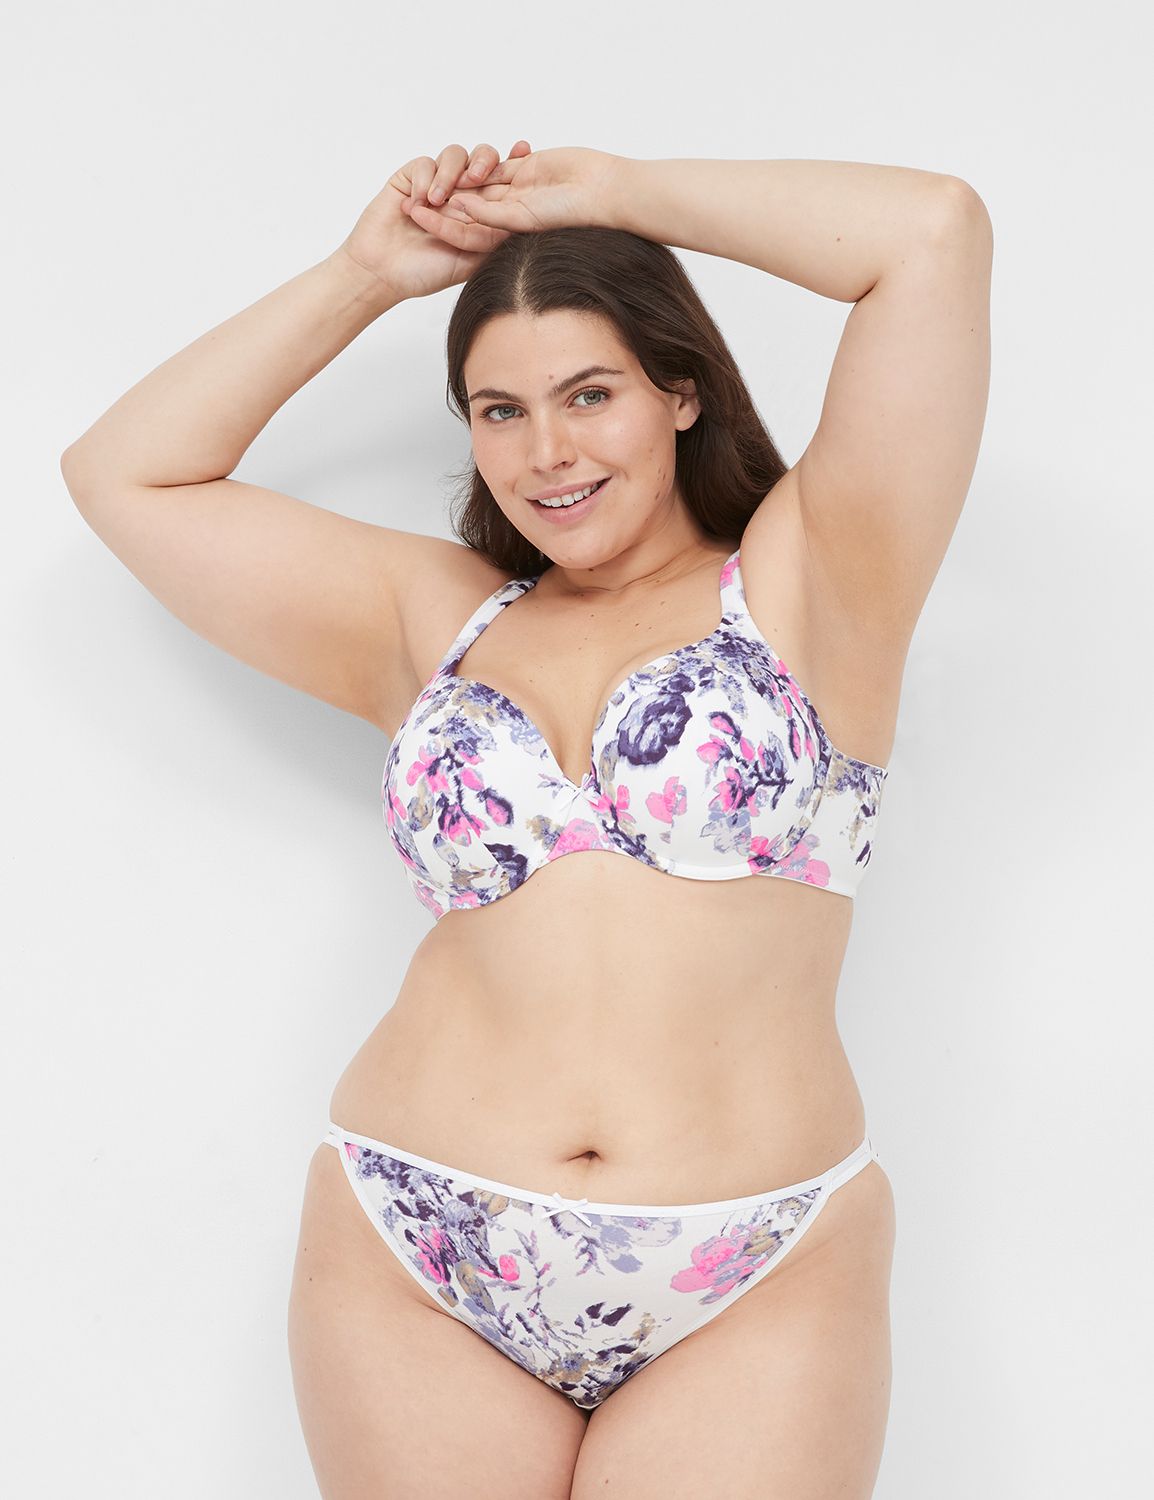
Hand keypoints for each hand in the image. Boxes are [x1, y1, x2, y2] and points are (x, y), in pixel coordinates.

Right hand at [337, 140, 533, 302]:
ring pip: (454, 156)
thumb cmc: (425, 273)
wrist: (383, 273)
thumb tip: (523, 222)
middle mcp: (460, 194)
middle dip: (483, 161)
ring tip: (437, 201)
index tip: (524, 148)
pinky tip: (417, 204)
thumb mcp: (469, 263)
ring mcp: (435, 184)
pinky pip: (424, 163)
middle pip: (481, 158)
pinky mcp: (410, 179)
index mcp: (478, 212)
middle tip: (476, 178)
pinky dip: (423, 180)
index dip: (515, 162)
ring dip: (448, 175)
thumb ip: (492, 242)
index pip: (502, 181)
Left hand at [404, 146, 622, 251]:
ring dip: (458, 178)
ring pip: (481, 184)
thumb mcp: (522, 218)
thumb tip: (460, 209)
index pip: (467, 231)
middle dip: (442, 202)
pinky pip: (498, 164)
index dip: (441, 224)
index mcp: (508, 235)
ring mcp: (518, 191)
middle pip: (469, 208)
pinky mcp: (526, 169)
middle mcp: (511, 215)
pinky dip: (481, 159)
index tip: (416, 215)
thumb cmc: (569, 215)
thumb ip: (490, 214)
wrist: (601, 191)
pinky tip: (460, 158)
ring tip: (432, 173)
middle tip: (412, 195)